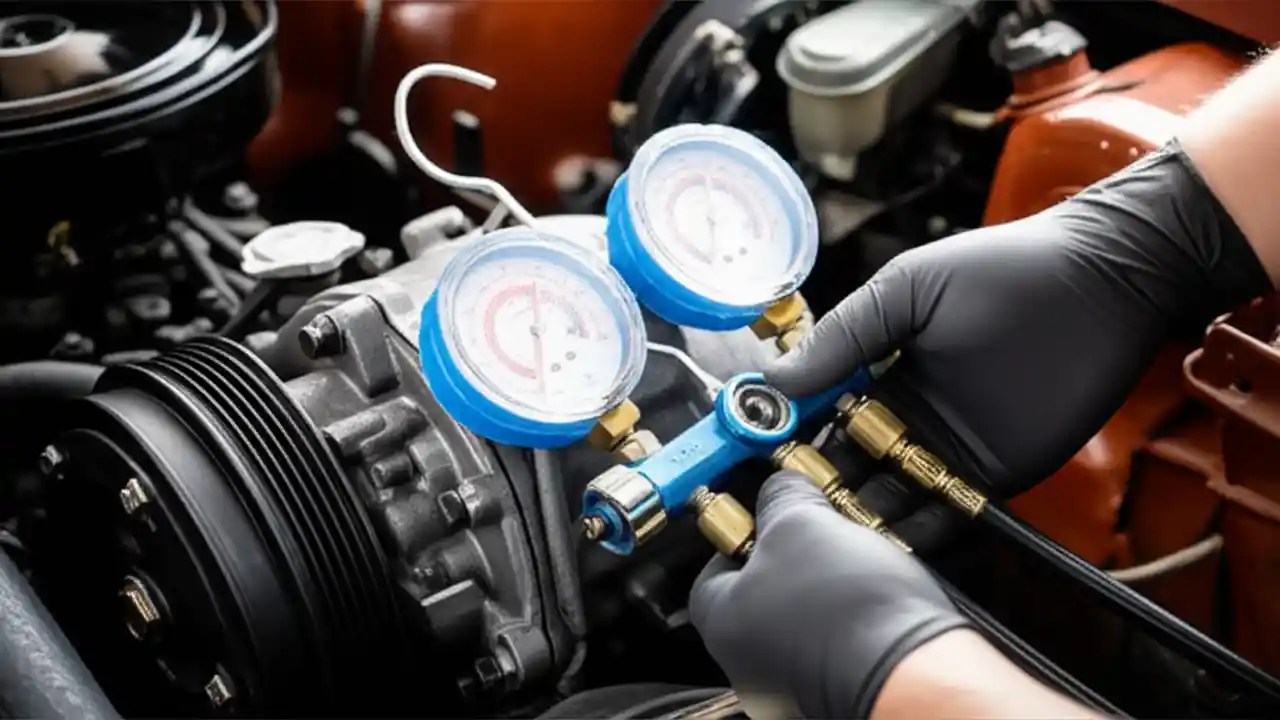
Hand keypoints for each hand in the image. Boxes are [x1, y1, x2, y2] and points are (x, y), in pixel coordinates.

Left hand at [690, 471, 967, 718]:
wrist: (913, 672)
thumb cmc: (843, 603)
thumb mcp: (801, 522)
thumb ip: (782, 498)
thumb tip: (780, 486)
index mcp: (724, 624)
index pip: (712, 570)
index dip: (741, 534)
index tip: (768, 512)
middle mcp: (751, 661)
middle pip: (764, 587)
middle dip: (797, 549)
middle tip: (821, 522)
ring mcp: (795, 679)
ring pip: (807, 610)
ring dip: (832, 575)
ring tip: (859, 547)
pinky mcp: (841, 685)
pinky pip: (841, 635)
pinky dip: (857, 607)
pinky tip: (881, 584)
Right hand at [768, 142, 1268, 547]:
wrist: (1101, 285)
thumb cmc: (1001, 272)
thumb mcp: (905, 291)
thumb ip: (843, 338)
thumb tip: (772, 380)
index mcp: (878, 365)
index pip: (816, 408)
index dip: (780, 428)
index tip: (743, 448)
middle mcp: (904, 412)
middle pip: (843, 460)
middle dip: (809, 482)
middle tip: (774, 506)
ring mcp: (944, 448)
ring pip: (884, 493)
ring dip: (852, 513)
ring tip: (816, 535)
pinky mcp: (989, 477)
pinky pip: (940, 513)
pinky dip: (909, 533)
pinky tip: (875, 547)